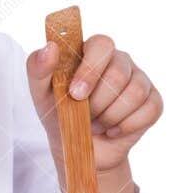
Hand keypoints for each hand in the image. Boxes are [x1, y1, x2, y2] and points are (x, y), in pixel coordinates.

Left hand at [27, 33, 162, 174]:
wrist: (78, 147)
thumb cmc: (60, 113)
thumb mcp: (41, 93)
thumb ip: (38, 67)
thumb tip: (50, 48)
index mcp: (94, 51)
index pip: (102, 45)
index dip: (91, 70)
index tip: (75, 94)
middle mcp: (120, 61)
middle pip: (118, 73)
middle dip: (98, 102)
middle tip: (84, 115)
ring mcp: (140, 80)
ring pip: (134, 94)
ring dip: (110, 117)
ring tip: (96, 123)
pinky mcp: (153, 102)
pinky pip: (150, 110)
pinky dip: (127, 126)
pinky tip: (113, 130)